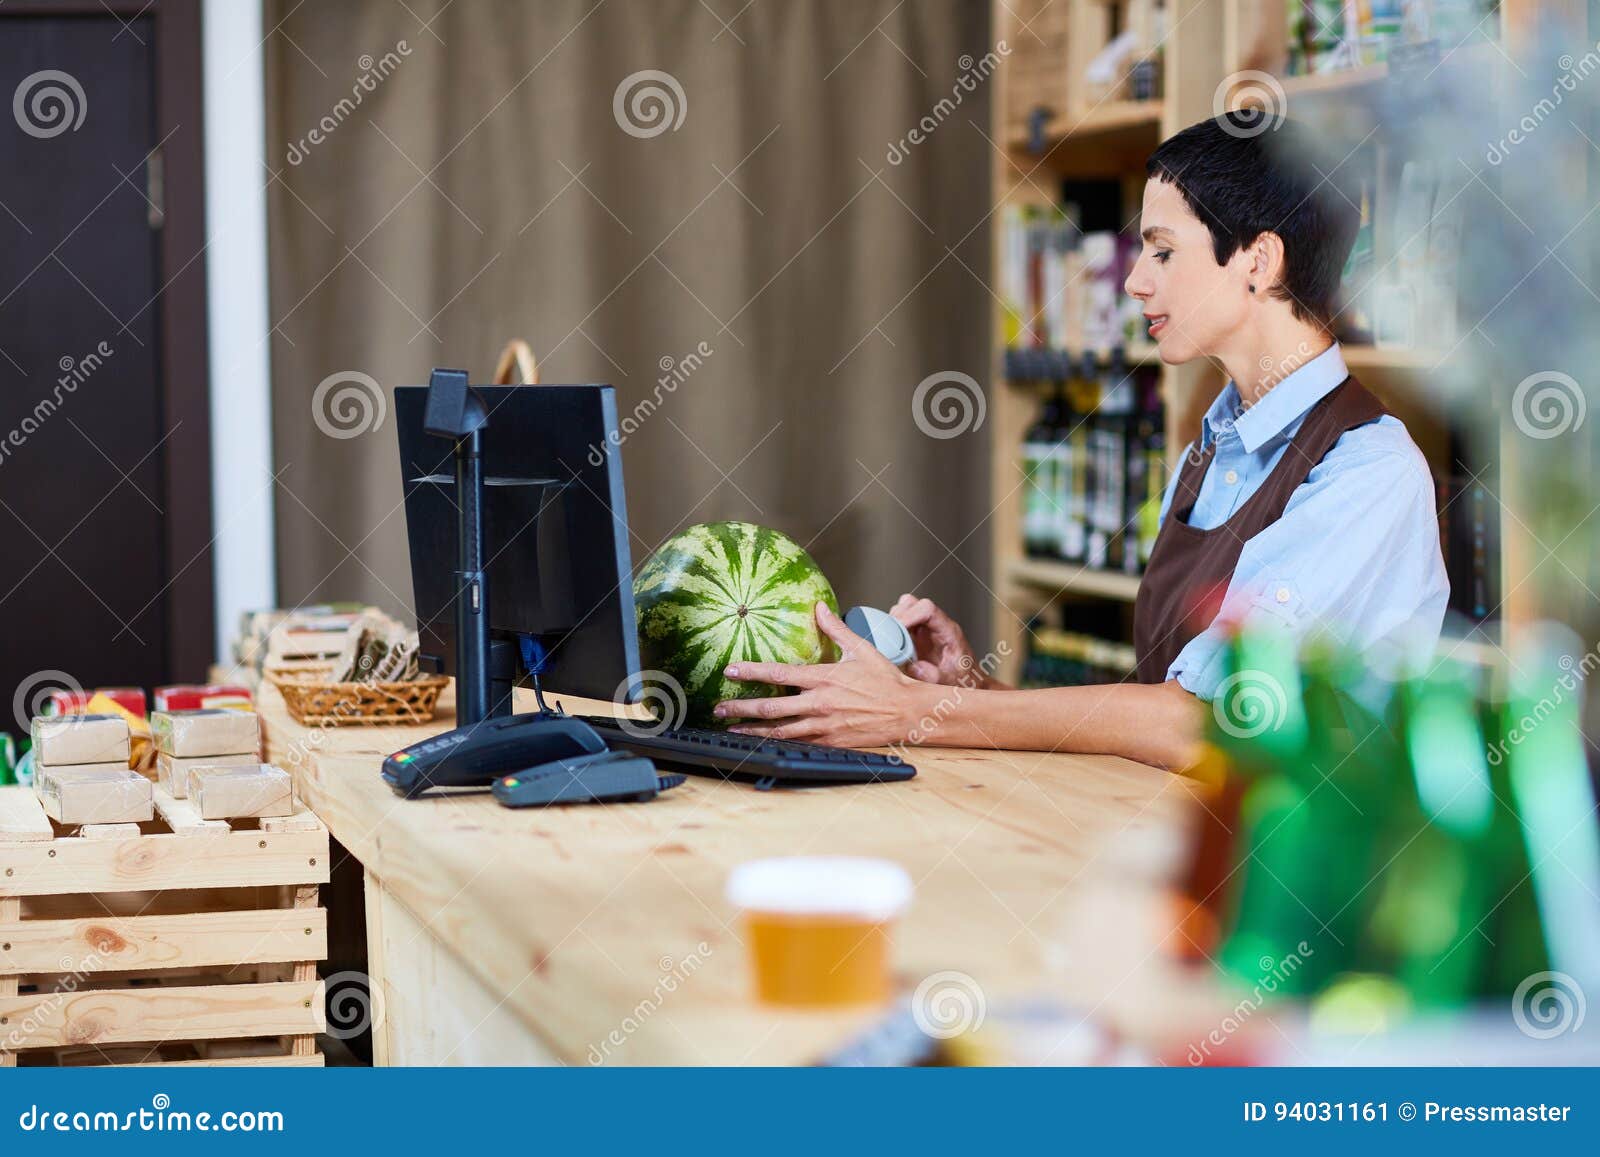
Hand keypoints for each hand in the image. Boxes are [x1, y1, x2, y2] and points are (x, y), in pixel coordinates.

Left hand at [713, 602, 931, 747]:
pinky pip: (797, 744)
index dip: (751, 671)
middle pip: (771, 707)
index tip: (730, 669)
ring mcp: (823, 726)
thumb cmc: (885, 679)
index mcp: (823, 678)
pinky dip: (776, 744)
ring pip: (779, 730)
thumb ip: (836, 629)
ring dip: (753, 730)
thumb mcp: (860, 649)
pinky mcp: (830, 742)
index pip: (778, 673)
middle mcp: (818, 703)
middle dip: (741, 707)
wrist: (907, 711)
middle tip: (719, 707)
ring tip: (732, 729)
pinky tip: (762, 744)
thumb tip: (819, 607)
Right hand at [890, 594, 990, 687]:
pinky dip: (892, 630)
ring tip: (892, 642)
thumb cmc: (963, 679)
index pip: (927, 609)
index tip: (897, 630)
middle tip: (891, 638)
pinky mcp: (916, 635)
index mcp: (948, 631)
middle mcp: (936, 625)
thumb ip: (935, 676)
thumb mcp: (951, 681)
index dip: (909, 615)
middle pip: (913, 604)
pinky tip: (893, 646)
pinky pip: (900, 622)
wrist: (967, 681)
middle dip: (897, 618)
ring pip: (904, 609)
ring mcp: (925, 628)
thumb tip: (914, 667)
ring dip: (893, 622)